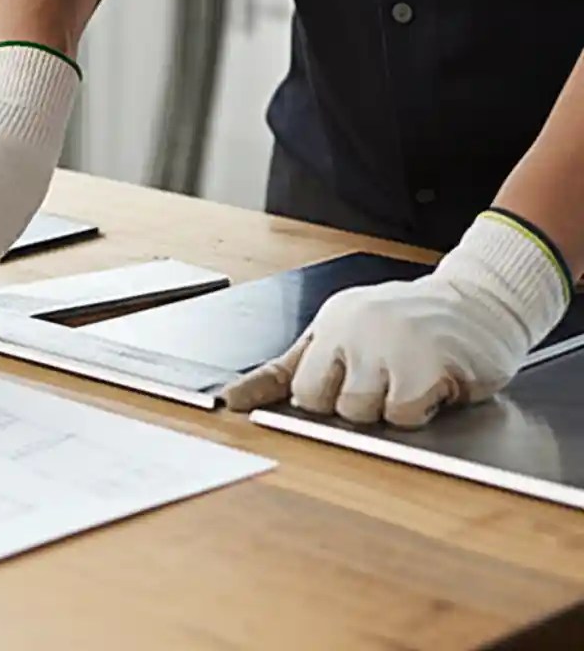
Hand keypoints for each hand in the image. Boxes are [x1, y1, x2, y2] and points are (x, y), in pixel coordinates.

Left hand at [221, 211, 570, 426]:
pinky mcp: (426, 362)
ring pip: (360, 413)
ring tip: (408, 377)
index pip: (292, 380)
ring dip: (387, 408)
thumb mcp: (344, 332)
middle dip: (349, 404)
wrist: (483, 300)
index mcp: (331, 322)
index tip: (236, 408)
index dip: (307, 399)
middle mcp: (353, 327)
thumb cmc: (408, 324)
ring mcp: (389, 343)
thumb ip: (293, 367)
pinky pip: (402, 416)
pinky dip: (419, 410)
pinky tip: (432, 383)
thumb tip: (234, 398)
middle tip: (381, 380)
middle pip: (321, 404)